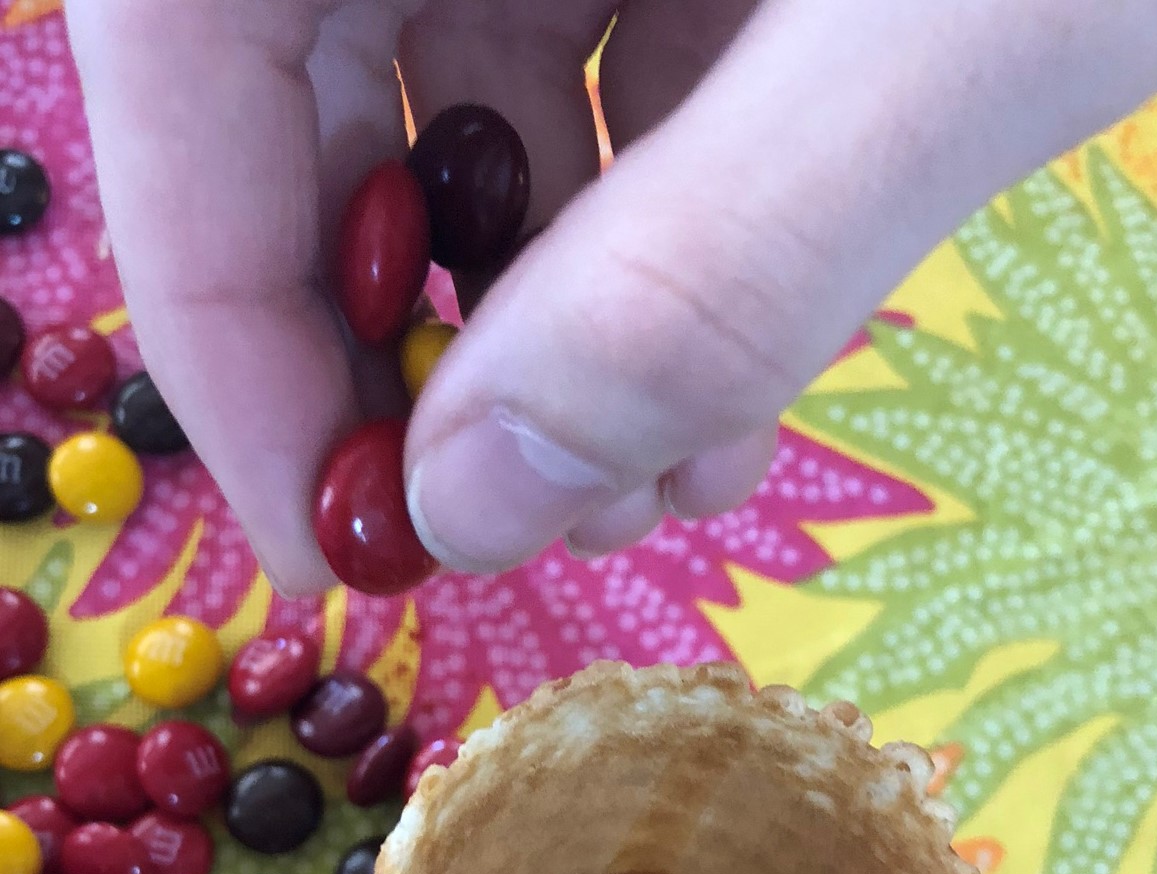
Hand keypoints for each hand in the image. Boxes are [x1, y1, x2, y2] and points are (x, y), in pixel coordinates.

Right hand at [67, 1, 1156, 592]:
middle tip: (510, 531)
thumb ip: (710, 263)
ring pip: (470, 104)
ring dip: (548, 332)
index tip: (324, 532)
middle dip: (412, 341)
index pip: (186, 31)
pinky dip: (650, 257)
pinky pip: (605, 84)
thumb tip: (474, 503)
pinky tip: (735, 383)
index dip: (221, 302)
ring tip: (667, 480)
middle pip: (312, 80)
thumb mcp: (962, 29)